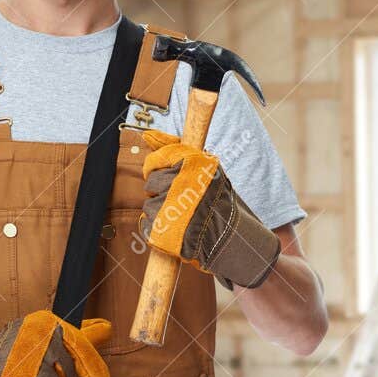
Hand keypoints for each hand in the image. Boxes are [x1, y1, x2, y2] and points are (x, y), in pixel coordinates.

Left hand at [138, 130, 281, 288]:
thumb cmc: (219, 203)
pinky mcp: (160, 229)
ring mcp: (168, 207)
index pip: (158, 157)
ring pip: (148, 203)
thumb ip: (177, 151)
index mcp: (191, 165)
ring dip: (160, 210)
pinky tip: (176, 229)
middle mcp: (179, 183)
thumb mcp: (207, 170)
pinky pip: (147, 223)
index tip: (161, 171)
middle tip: (179, 200)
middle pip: (152, 181)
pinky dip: (158, 227)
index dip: (157, 165)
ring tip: (182, 217)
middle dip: (161, 190)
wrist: (230, 240)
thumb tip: (148, 135)